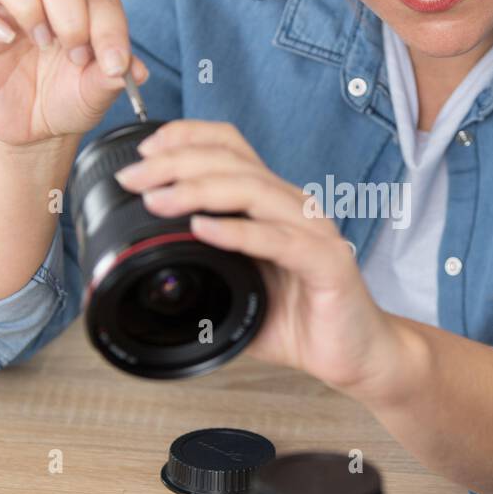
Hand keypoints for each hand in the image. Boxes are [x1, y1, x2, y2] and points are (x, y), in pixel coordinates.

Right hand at [0, 0, 149, 146]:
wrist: (36, 131)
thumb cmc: (66, 99)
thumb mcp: (96, 94)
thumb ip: (114, 77)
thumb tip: (134, 67)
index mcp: (81, 3)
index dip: (109, 28)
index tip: (114, 64)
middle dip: (71, 16)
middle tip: (75, 54)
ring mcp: (3, 10)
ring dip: (26, 2)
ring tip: (40, 41)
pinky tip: (2, 39)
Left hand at [113, 118, 403, 398]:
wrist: (357, 355)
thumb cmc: (303, 322)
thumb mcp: (239, 291)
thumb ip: (203, 274)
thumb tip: (150, 277)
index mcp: (272, 204)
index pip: (231, 147)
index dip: (187, 138)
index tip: (145, 152)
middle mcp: (293, 208)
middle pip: (233, 162)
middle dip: (176, 163)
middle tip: (135, 178)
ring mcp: (312, 231)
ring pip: (252, 191)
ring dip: (198, 190)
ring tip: (157, 200)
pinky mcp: (327, 263)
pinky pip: (278, 239)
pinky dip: (237, 231)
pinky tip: (204, 229)